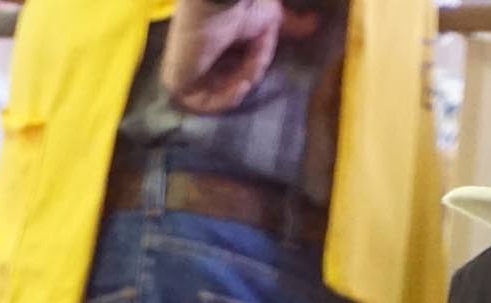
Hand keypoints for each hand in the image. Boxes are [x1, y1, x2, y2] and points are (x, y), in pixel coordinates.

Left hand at [161, 0, 322, 114]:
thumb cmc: (241, 3)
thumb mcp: (269, 19)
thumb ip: (288, 25)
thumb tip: (314, 23)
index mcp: (209, 45)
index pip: (231, 70)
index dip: (252, 67)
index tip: (262, 55)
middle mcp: (192, 59)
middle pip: (226, 84)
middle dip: (248, 74)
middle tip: (258, 58)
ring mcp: (182, 73)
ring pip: (219, 94)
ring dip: (241, 82)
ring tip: (250, 64)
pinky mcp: (175, 83)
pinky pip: (205, 104)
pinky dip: (226, 98)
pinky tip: (241, 83)